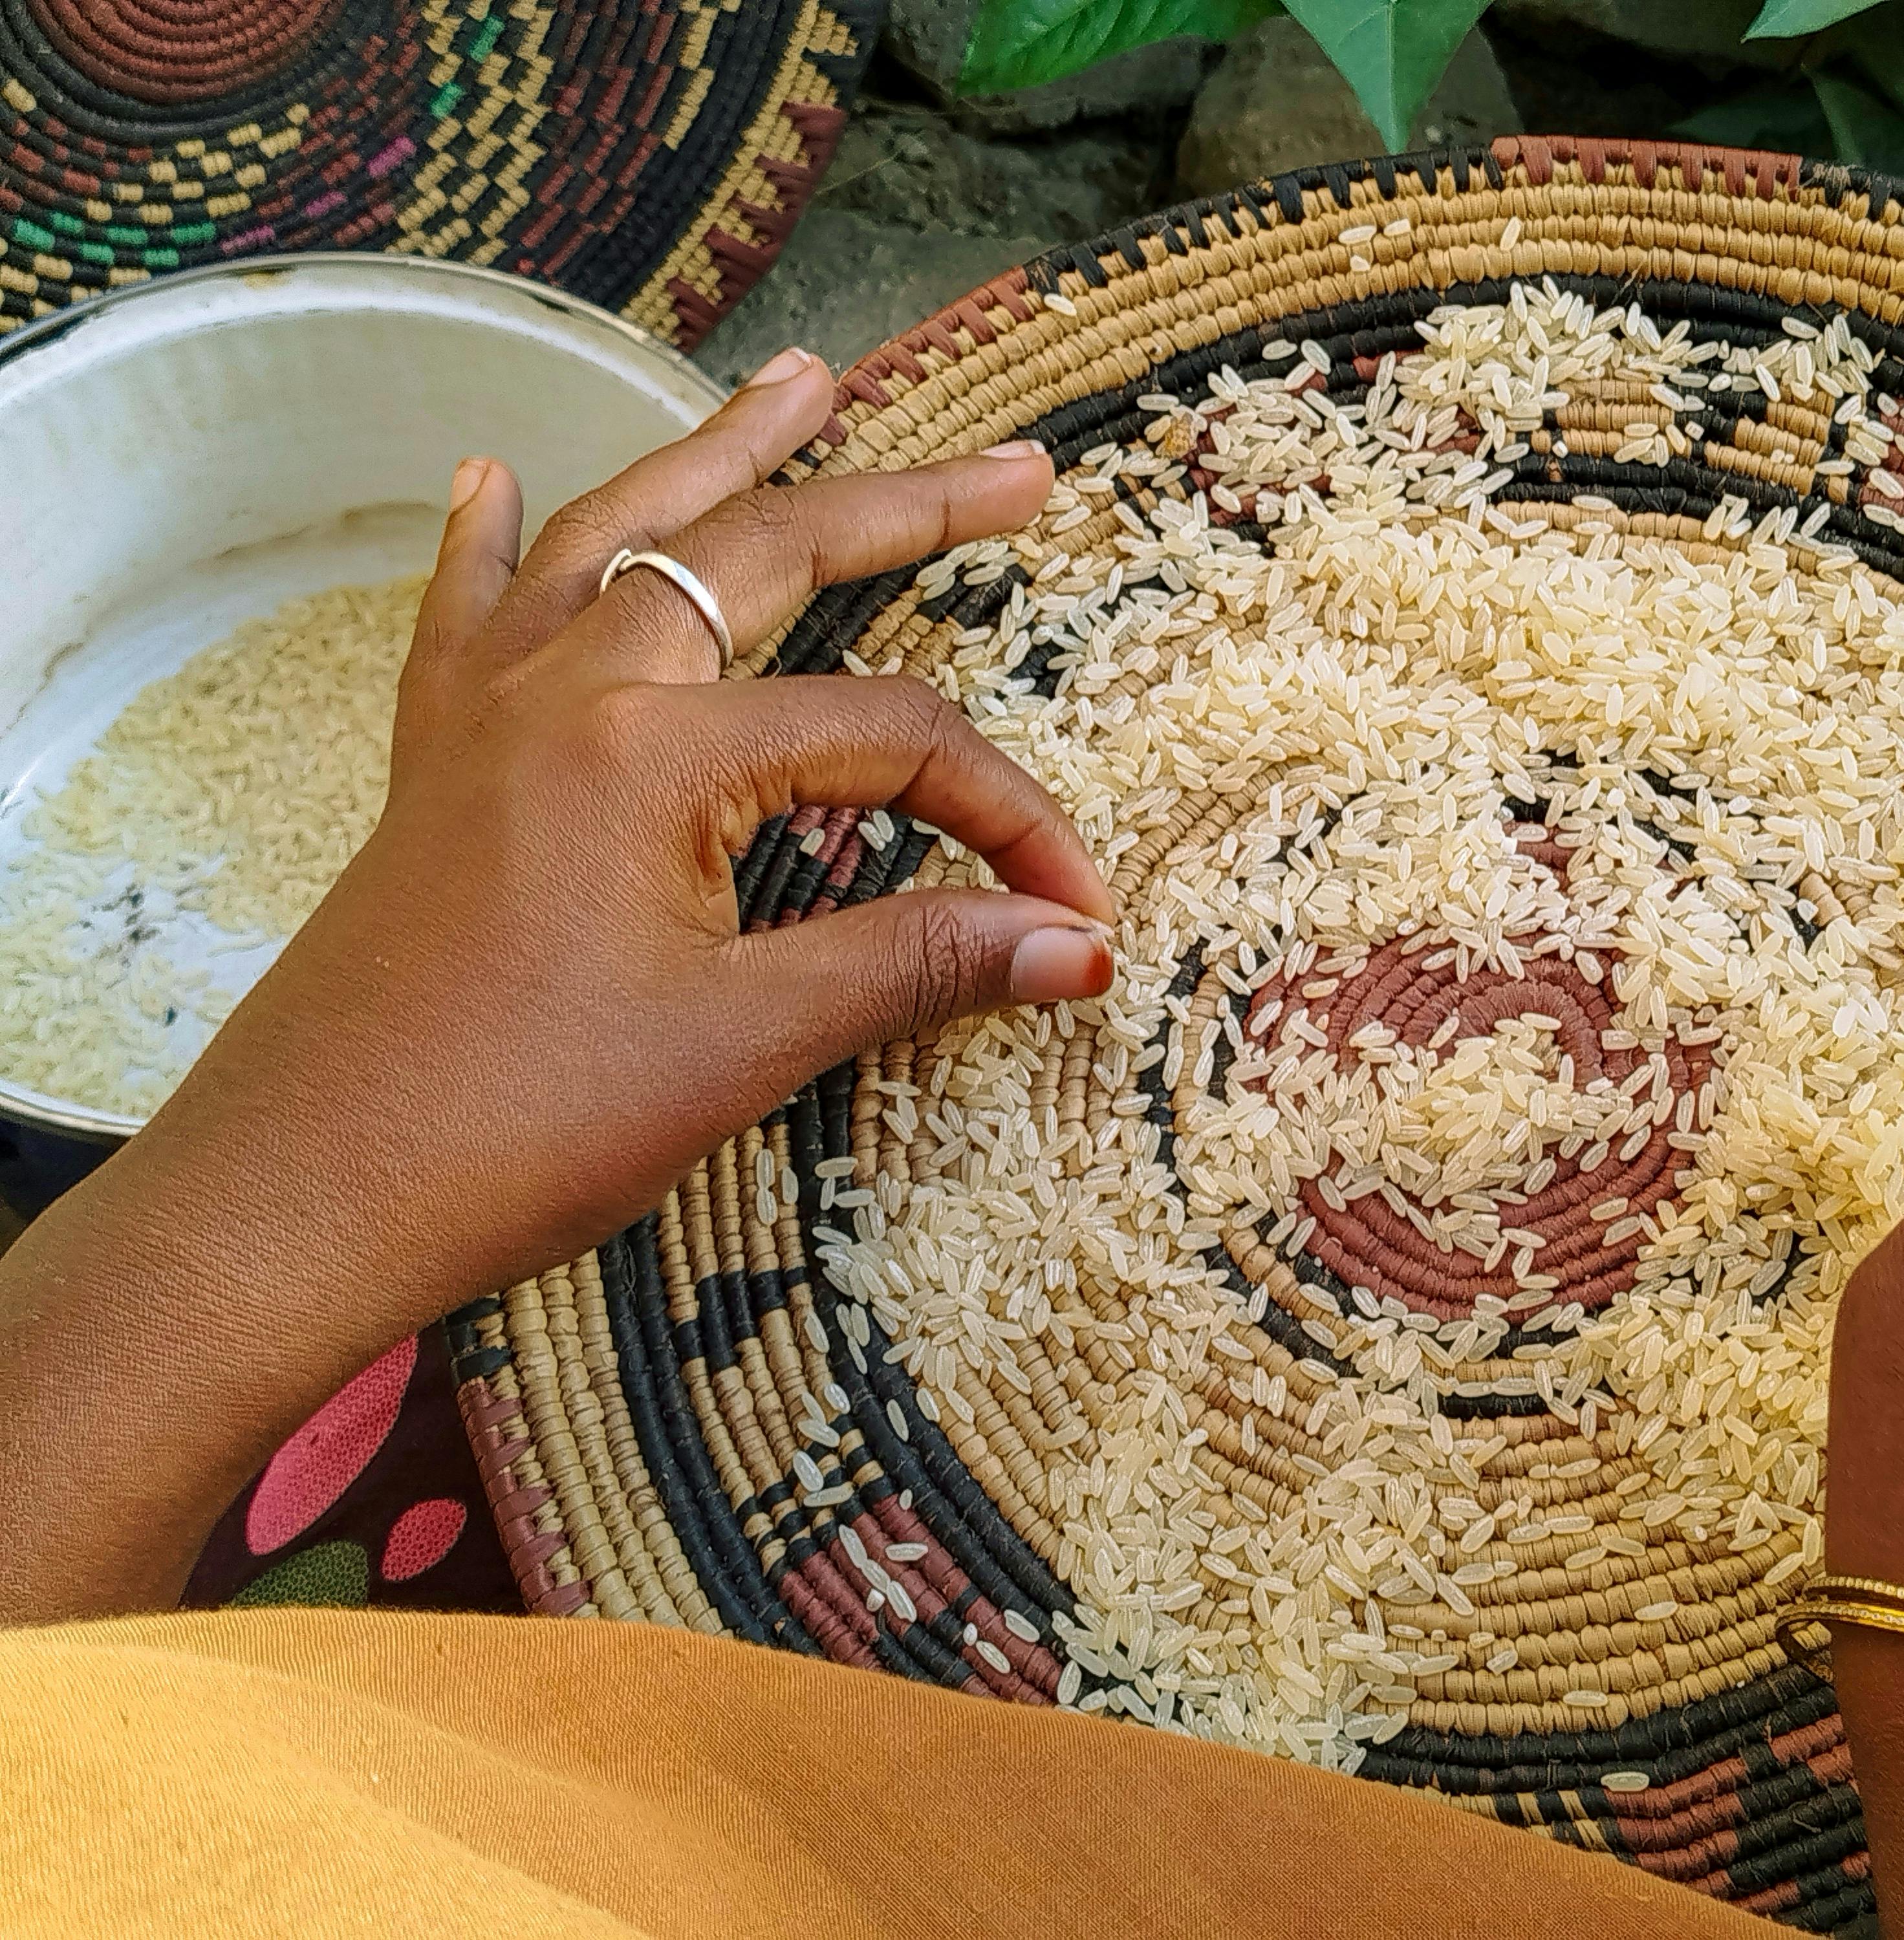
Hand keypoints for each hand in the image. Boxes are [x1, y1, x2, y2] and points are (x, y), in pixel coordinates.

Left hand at [0, 348, 1114, 1617]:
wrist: (301, 1194)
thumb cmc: (519, 1125)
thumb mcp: (744, 1045)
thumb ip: (914, 964)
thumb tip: (1079, 945)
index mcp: (655, 750)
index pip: (887, 737)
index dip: (1003, 815)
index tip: (1078, 904)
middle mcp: (571, 688)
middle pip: (763, 556)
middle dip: (902, 503)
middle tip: (1018, 465)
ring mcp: (489, 712)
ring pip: (619, 535)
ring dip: (719, 455)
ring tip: (805, 376)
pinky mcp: (436, 763)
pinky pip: (468, 610)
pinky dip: (493, 537)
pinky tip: (490, 473)